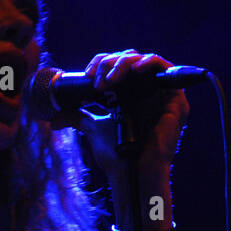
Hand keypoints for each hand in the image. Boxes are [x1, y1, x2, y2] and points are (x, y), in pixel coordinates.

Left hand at [56, 49, 189, 182]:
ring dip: (124, 64)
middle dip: (109, 64)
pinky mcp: (176, 98)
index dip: (101, 63)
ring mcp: (162, 93)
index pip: (117, 65)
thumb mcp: (92, 127)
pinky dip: (148, 63)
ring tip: (109, 79)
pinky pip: (165, 68)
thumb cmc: (115, 153)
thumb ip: (77, 117)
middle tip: (96, 82)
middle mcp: (147, 90)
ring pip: (144, 61)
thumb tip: (54, 119)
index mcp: (131, 93)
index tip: (87, 76)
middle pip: (129, 59)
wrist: (129, 171)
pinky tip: (135, 70)